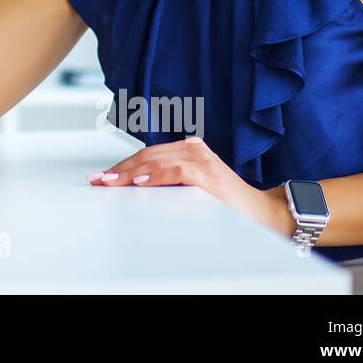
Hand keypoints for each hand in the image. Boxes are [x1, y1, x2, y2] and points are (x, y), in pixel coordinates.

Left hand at [87, 136, 293, 236]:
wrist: (262, 213)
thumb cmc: (227, 203)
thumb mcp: (193, 188)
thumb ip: (170, 181)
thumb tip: (134, 188)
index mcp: (189, 149)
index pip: (147, 155)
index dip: (122, 166)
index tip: (102, 177)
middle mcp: (194, 149)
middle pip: (147, 157)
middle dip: (119, 170)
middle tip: (99, 180)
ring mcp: (202, 160)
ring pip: (156, 161)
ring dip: (130, 173)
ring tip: (111, 182)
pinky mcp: (209, 175)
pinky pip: (176, 171)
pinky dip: (156, 176)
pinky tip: (140, 182)